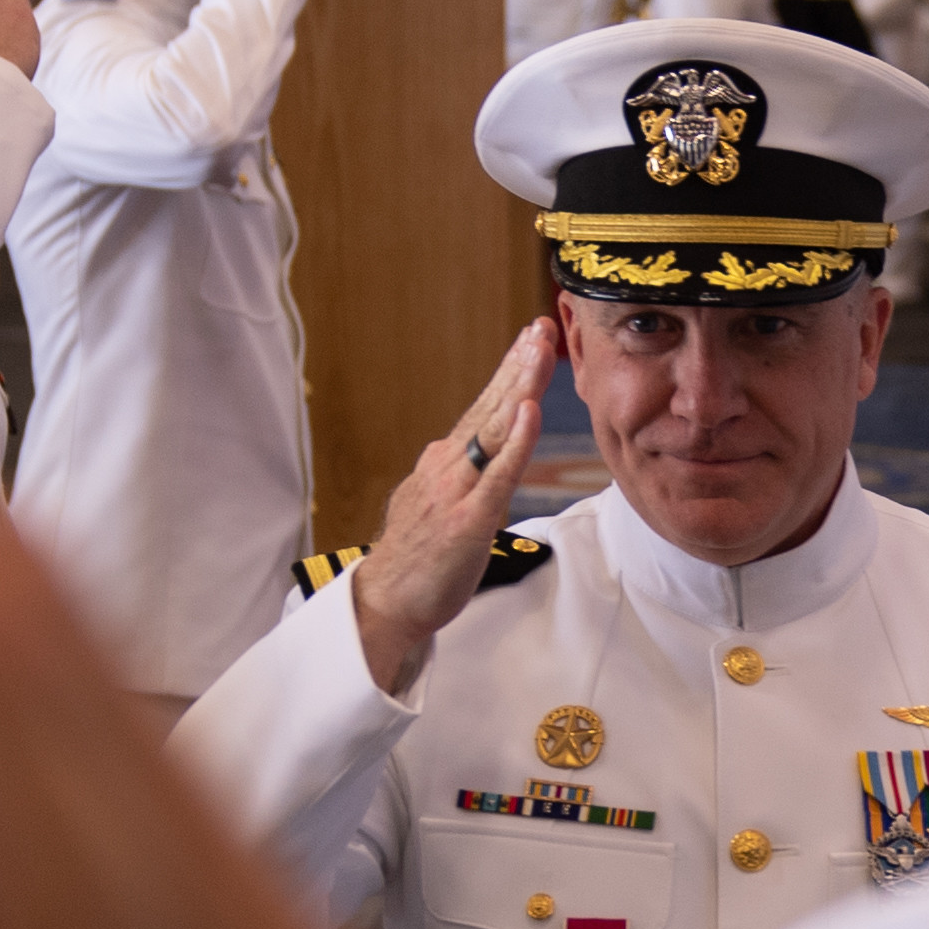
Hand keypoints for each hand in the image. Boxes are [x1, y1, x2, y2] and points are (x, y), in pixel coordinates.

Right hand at [355, 321, 553, 701]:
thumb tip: (457, 454)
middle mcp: (448, 466)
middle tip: (543, 325)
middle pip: (491, 406)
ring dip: (519, 384)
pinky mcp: (467, 518)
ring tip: (540, 348)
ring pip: (495, 428)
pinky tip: (528, 410)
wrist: (386, 603)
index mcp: (444, 463)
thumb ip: (450, 477)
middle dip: (519, 363)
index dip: (509, 372)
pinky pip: (497, 473)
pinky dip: (515, 440)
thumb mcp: (433, 505)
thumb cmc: (415, 561)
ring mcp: (457, 490)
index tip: (532, 339)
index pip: (484, 409)